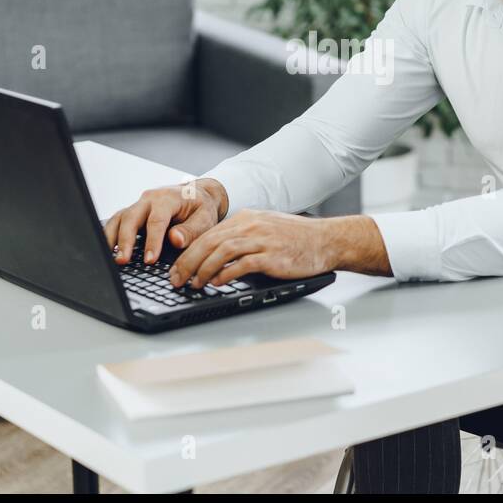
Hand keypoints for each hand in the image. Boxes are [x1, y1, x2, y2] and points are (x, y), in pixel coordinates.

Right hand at [102, 178, 227, 265]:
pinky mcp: (133, 212)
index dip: (152, 241)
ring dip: (112, 237)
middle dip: (125, 240)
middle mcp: (149, 199)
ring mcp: (139, 205)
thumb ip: (191, 230)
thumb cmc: (201, 207)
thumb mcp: (205, 219)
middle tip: (123, 260)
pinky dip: (111, 234)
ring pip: (119, 218)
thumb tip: (175, 240)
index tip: (150, 259)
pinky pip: (117, 221)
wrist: (197, 195)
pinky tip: (109, 250)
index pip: (156, 220)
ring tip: (110, 257)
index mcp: (167, 198)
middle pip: (131, 217)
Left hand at [169, 210, 391, 287]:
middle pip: (210, 242)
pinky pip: (242, 264)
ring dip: (202, 269)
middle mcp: (251, 226)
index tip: (176, 268)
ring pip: (222, 251)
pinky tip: (216, 282)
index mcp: (247, 218)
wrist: (326, 240)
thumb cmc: (297, 238)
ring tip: (193, 284)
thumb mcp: (265, 229)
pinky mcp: (272, 256)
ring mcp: (262, 240)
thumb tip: (215, 257)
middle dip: (188, 262)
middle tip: (176, 279)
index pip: (209, 234)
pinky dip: (225, 273)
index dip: (188, 252)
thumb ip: (242, 238)